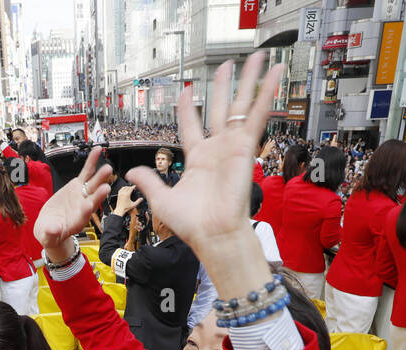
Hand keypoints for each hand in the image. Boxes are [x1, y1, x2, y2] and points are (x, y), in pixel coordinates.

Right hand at [32, 151, 113, 255]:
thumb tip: (52, 230)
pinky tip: (97, 151)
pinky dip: (92, 162)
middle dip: (99, 192)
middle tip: (106, 186)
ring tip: (107, 167)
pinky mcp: (78, 186)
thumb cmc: (50, 233)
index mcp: (77, 221)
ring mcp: (82, 195)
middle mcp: (83, 207)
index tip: (88, 205)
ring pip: (93, 184)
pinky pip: (86, 172)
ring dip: (100, 176)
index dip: (86, 209)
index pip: (83, 215)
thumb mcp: (48, 235)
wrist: (50, 225)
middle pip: (93, 199)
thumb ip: (51, 233)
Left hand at [113, 185, 143, 216]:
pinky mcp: (118, 195)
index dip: (133, 186)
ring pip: (123, 188)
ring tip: (129, 187)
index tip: (135, 186)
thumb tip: (141, 199)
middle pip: (127, 187)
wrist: (120, 210)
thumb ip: (138, 201)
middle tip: (132, 187)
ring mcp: (120, 194)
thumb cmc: (126, 208)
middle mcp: (123, 193)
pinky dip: (122, 188)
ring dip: (126, 187)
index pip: (131, 188)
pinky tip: (123, 189)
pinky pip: (120, 189)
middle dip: (130, 187)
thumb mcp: (133, 205)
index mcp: (127, 195)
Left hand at [125, 56, 282, 265]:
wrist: (213, 235)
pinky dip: (266, 93)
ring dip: (250, 81)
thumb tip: (131, 172)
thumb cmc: (192, 224)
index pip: (192, 125)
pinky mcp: (245, 147)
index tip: (186, 90)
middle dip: (223, 86)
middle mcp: (217, 150)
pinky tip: (274, 74)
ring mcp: (232, 146)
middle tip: (225, 65)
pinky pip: (257, 115)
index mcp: (198, 159)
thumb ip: (149, 181)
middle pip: (220, 108)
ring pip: (241, 105)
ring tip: (258, 58)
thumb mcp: (161, 199)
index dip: (187, 108)